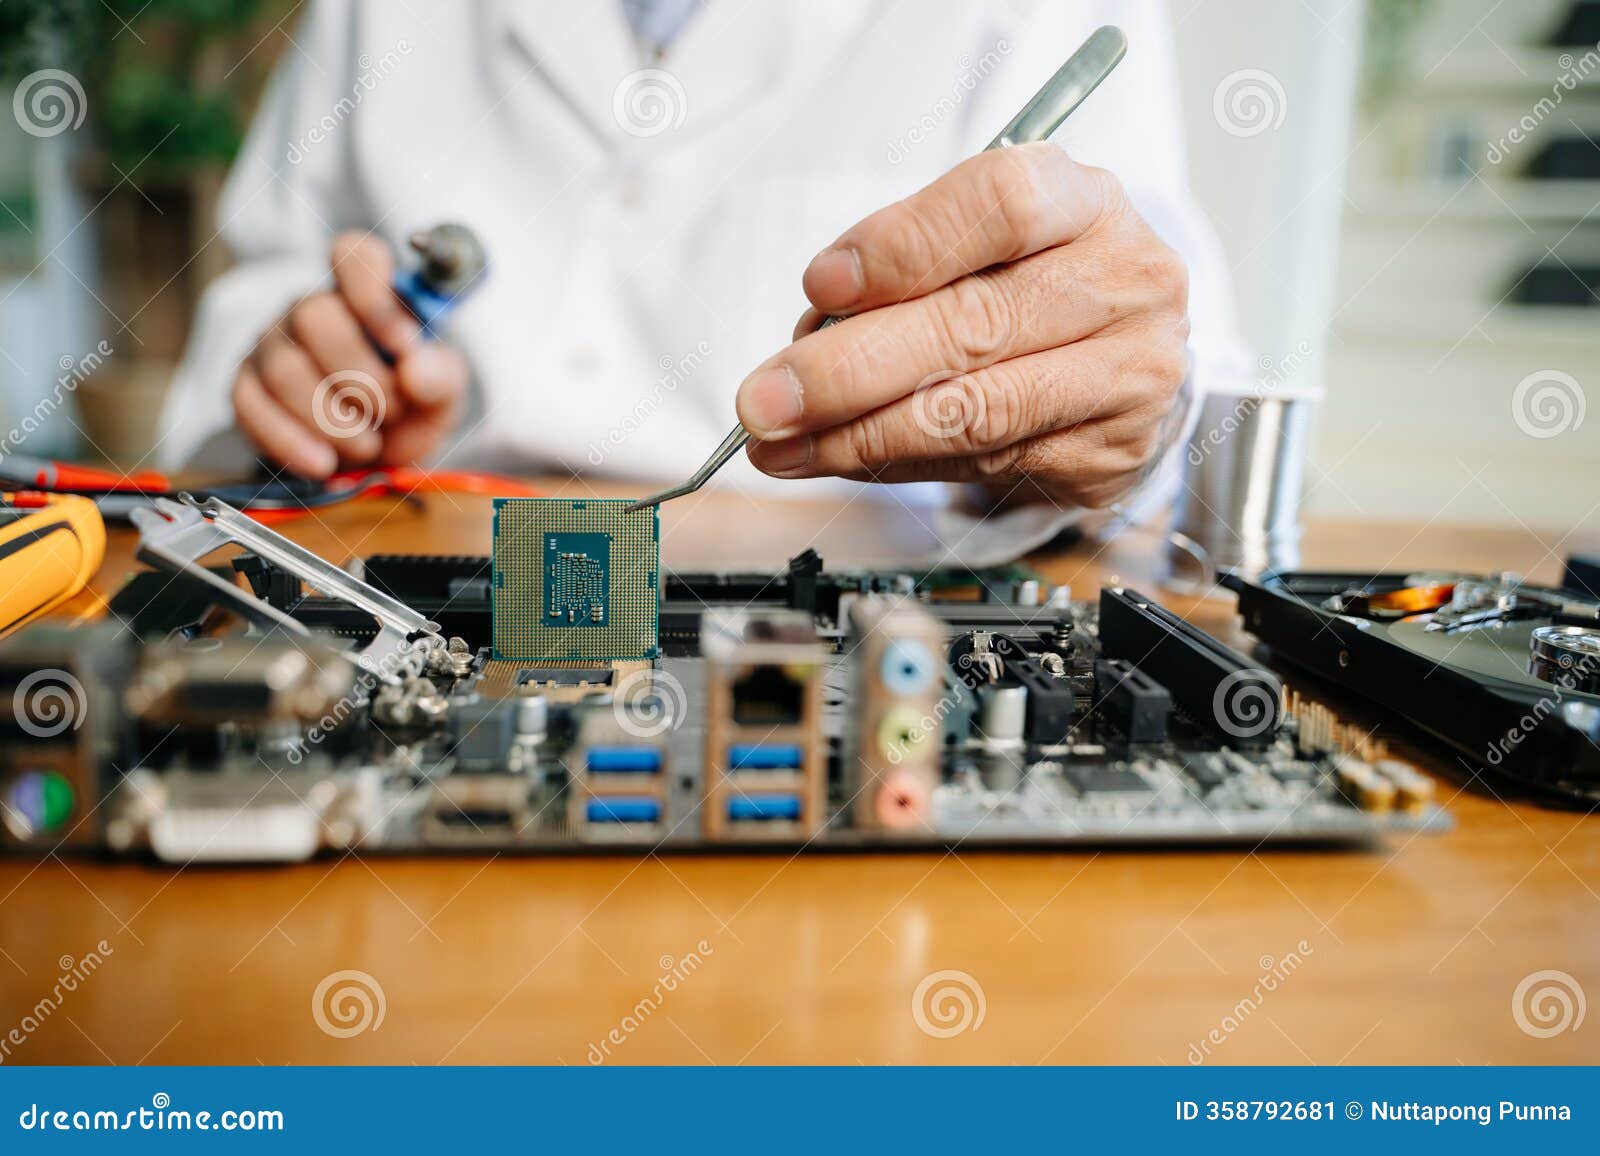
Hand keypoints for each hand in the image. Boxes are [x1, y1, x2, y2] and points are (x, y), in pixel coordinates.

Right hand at [231, 231, 468, 477]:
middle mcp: (310, 307)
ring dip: (332, 418)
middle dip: (362, 377)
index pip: (354, 254)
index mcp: (365, 292)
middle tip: (393, 413)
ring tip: (367, 443)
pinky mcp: (246, 388)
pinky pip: (252, 406)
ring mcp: (271, 345)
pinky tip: (324, 461)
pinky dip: (292, 441)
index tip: (404, 344)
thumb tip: (415, 368)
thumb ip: (441, 377)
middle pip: (314, 316)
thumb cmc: (409, 408)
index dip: (375, 294)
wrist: (375, 458)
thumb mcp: (442, 395)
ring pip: (284, 368)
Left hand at [739, 142, 1189, 508]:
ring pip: (978, 409)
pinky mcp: (1112, 453)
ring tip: (782, 442)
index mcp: (1083, 200)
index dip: (903, 246)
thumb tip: (806, 337)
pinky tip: (837, 459)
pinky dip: (894, 465)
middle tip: (764, 398)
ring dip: (859, 433)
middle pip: (977, 322)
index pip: (1000, 204)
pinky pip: (984, 466)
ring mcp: (1130, 373)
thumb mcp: (974, 246)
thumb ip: (902, 275)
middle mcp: (1125, 281)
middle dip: (849, 368)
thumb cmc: (1029, 285)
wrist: (1123, 359)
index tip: (820, 286)